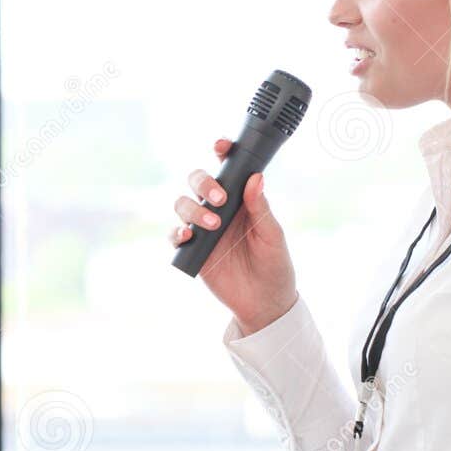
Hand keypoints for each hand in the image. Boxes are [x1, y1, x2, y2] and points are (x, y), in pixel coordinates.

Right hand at [172, 138, 297, 334]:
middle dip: (203, 183)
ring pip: (182, 205)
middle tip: (219, 199)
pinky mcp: (193, 251)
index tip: (220, 146)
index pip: (228, 169)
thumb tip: (256, 178)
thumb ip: (260, 208)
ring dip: (192, 209)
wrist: (265, 303)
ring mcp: (204, 229)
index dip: (221, 152)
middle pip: (198, 182)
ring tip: (213, 224)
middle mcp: (219, 210)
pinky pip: (176, 235)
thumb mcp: (272, 236)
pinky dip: (177, 232)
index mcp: (241, 200)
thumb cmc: (275, 265)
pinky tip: (189, 236)